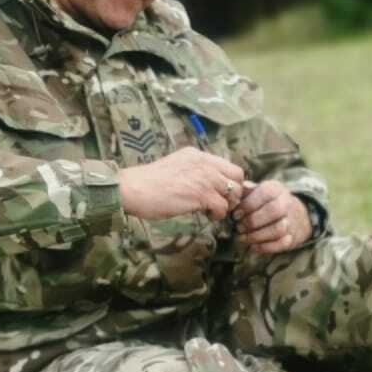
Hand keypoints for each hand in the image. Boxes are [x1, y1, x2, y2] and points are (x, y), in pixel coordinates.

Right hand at [116, 148, 244, 220]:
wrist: (133, 188)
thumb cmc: (148, 182)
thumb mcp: (176, 168)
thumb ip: (194, 172)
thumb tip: (209, 185)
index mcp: (197, 155)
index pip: (229, 166)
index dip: (230, 181)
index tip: (221, 193)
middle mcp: (204, 162)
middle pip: (237, 176)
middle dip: (234, 192)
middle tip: (221, 203)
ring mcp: (204, 177)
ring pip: (233, 192)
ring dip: (226, 205)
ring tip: (212, 211)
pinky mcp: (201, 194)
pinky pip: (223, 207)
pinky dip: (217, 215)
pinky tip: (206, 216)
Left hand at [233, 181, 312, 254]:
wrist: (293, 215)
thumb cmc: (266, 203)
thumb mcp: (256, 191)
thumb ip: (243, 193)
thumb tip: (230, 197)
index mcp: (276, 189)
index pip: (265, 193)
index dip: (248, 205)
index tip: (235, 215)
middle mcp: (286, 203)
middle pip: (274, 211)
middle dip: (252, 221)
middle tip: (238, 227)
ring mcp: (291, 221)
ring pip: (278, 229)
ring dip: (257, 236)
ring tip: (242, 238)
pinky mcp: (292, 238)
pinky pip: (281, 244)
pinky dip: (264, 247)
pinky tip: (252, 247)